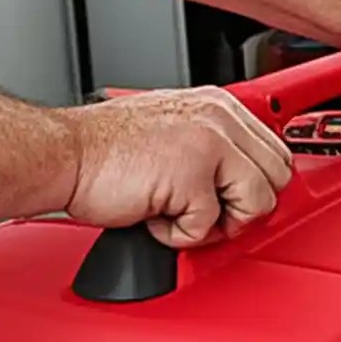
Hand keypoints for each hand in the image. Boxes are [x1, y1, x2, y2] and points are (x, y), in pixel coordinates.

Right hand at [61, 86, 292, 248]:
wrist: (63, 154)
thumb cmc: (107, 149)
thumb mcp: (176, 129)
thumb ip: (213, 144)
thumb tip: (244, 179)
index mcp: (219, 106)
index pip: (275, 149)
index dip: (259, 183)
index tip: (242, 198)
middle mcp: (220, 119)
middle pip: (277, 176)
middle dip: (245, 205)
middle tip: (206, 212)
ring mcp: (209, 146)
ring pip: (257, 202)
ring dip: (217, 222)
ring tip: (179, 213)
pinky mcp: (191, 177)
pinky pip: (209, 227)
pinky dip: (179, 235)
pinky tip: (154, 216)